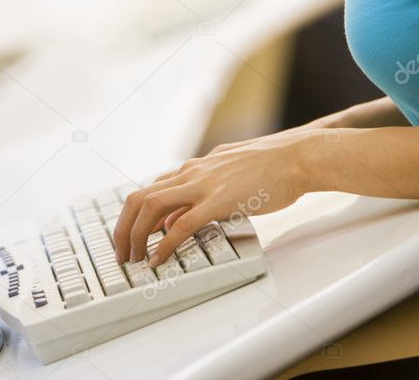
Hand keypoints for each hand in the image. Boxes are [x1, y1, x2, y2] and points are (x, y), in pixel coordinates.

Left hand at [112, 131, 313, 266]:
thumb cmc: (271, 167)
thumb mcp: (228, 173)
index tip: (130, 236)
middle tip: (122, 253)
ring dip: (135, 236)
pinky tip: (158, 259)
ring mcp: (203, 185)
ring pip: (150, 206)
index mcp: (196, 167)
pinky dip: (164, 244)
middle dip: (123, 227)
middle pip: (140, 196)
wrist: (297, 158)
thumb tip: (179, 216)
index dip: (134, 215)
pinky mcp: (218, 201)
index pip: (152, 189)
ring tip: (134, 259)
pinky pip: (181, 225)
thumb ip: (203, 190)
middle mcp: (192, 173)